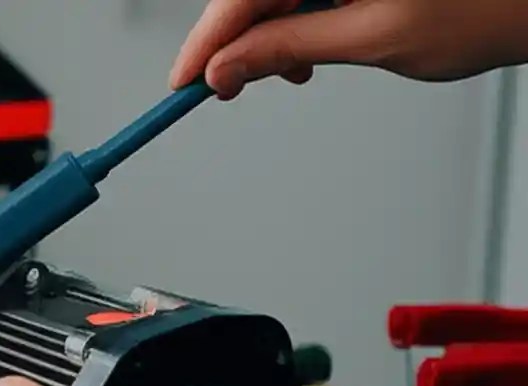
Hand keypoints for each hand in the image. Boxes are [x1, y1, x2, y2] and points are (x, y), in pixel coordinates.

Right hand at [170, 0, 527, 99]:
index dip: (206, 41)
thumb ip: (290, 48)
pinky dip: (303, 16)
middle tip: (224, 87)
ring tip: (291, 73)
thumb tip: (227, 68)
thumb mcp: (375, 37)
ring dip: (272, 31)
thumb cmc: (492, 4)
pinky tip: (315, 46)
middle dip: (236, 38)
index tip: (184, 81)